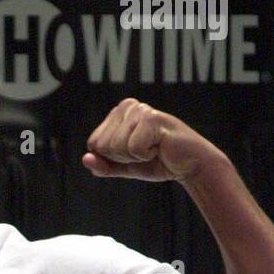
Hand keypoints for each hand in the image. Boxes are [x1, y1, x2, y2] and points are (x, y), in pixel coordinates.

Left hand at [82, 99, 220, 182]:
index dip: (113, 158)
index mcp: (118, 113)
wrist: (188, 165)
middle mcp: (127, 106)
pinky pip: (133, 149)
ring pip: (116, 147)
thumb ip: (104, 165)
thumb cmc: (158, 162)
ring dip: (135, 158)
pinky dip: (146, 156)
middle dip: (123, 158)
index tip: (133, 154)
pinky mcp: (152, 119)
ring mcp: (140, 110)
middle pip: (102, 146)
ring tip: (153, 149)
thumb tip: (86, 159)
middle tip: (145, 153)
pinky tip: (160, 147)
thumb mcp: (125, 167)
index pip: (94, 144)